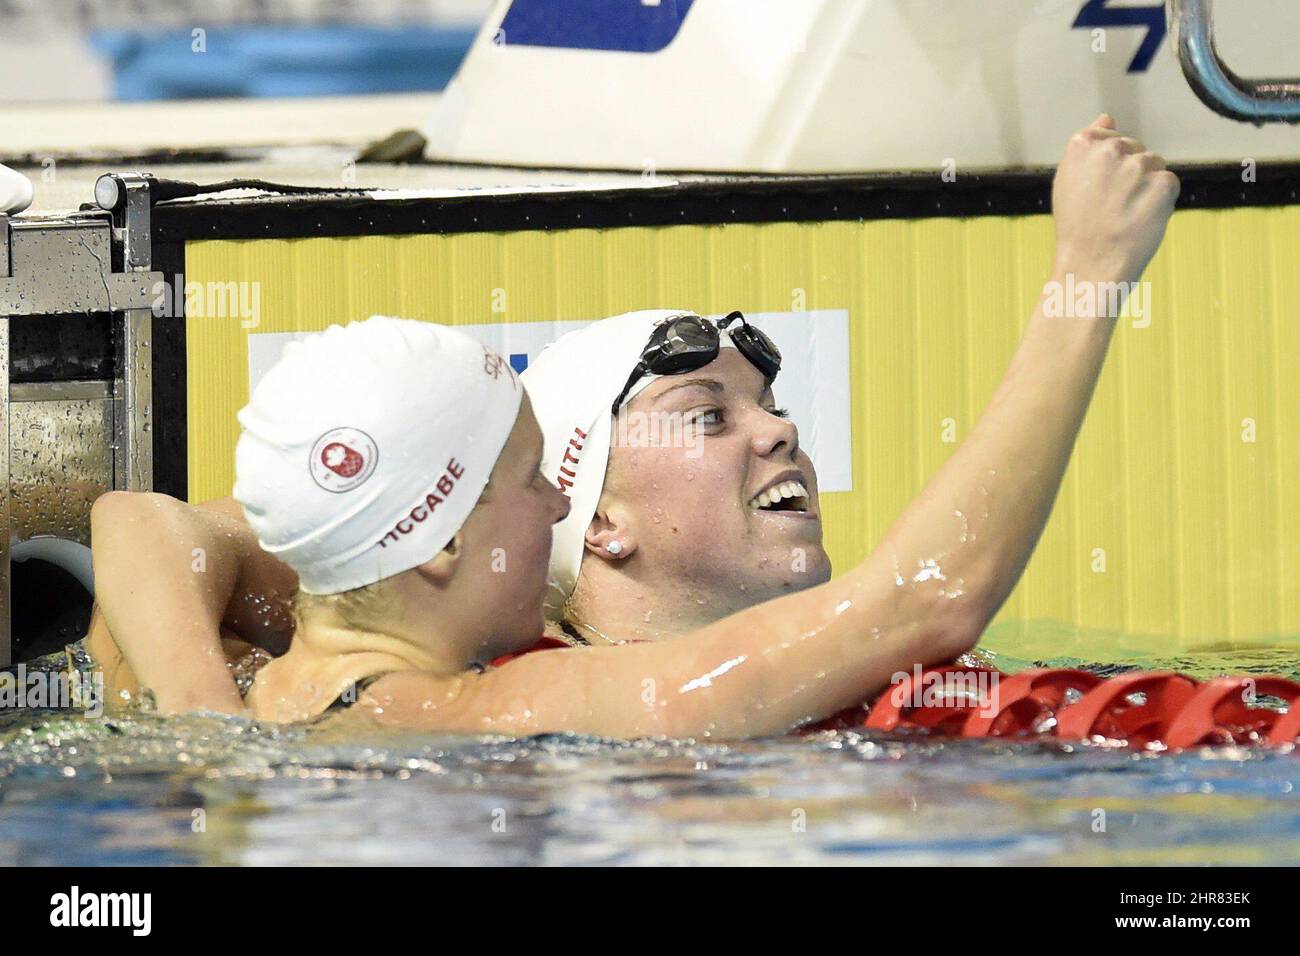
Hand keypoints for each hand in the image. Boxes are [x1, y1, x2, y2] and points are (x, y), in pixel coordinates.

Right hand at [1051, 114, 1179, 282]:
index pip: (1110, 138)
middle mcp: (1110, 148)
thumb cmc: (1077, 226)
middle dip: (1130, 175)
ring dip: (1147, 188)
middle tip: (1111, 208)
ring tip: (1125, 215)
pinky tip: (1140, 220)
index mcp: (1082, 143)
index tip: (1096, 191)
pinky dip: (1161, 202)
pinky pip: (1169, 184)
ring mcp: (1138, 164)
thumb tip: (1107, 117)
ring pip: (1154, 166)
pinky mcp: (1163, 182)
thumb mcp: (1069, 180)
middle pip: (1135, 150)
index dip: (1107, 168)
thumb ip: (1090, 147)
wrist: (1090, 264)